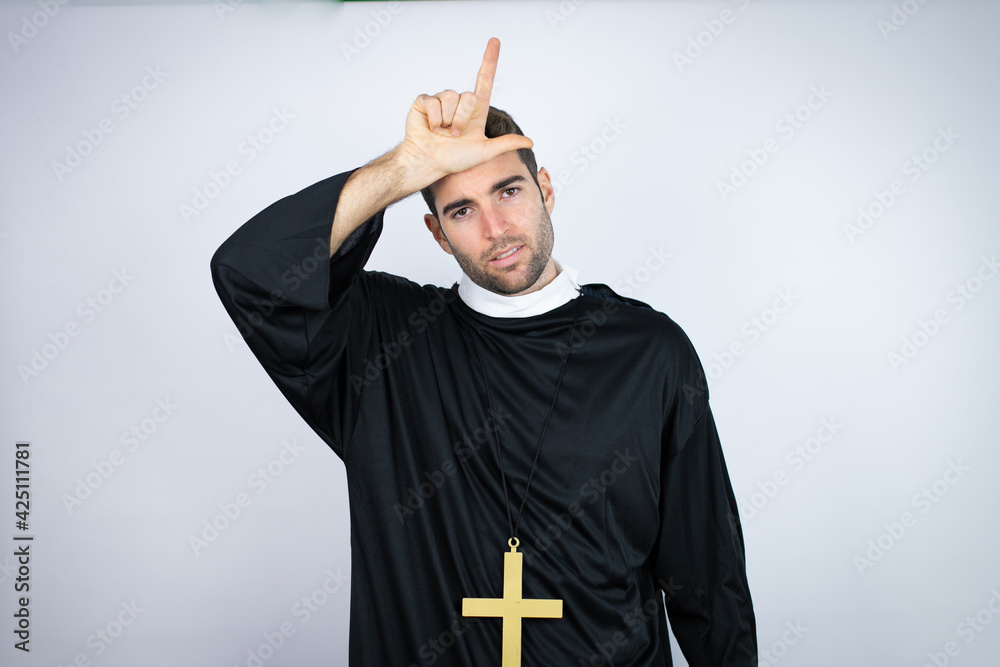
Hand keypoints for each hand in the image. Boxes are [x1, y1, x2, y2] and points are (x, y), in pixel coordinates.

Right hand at [399, 37, 533, 183]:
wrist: (429, 162)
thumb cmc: (455, 159)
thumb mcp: (484, 152)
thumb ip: (505, 144)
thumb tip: (530, 142)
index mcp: (474, 111)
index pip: (484, 80)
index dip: (490, 60)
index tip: (495, 41)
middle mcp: (459, 102)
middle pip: (468, 96)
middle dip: (462, 118)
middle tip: (455, 134)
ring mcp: (441, 101)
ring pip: (451, 98)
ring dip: (448, 120)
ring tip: (442, 132)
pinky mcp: (424, 102)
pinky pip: (432, 102)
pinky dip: (433, 119)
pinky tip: (431, 128)